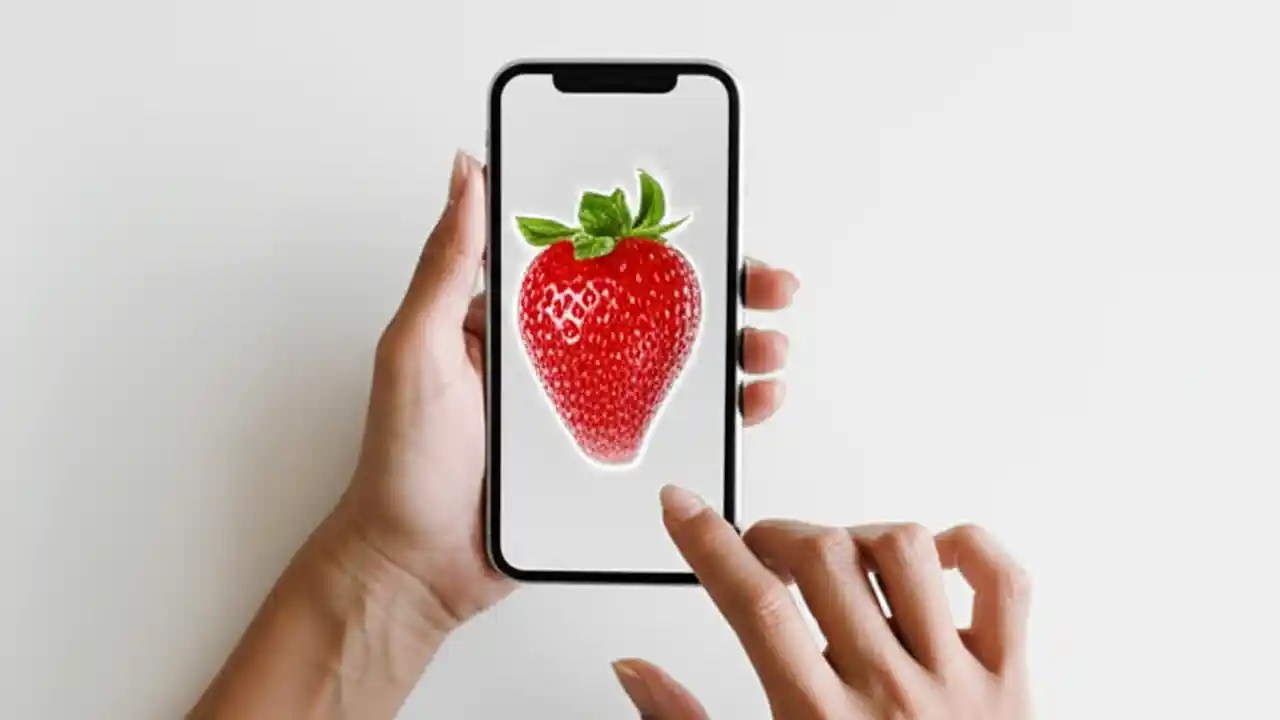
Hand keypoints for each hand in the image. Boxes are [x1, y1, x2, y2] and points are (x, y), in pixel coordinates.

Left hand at [334, 152, 801, 632]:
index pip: (602, 256)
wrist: (418, 567)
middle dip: (721, 289)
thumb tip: (469, 170)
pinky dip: (722, 410)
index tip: (708, 219)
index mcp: (519, 315)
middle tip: (765, 286)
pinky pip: (677, 422)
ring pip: (679, 361)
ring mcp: (590, 403)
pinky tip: (749, 404)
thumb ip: (449, 261)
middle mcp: (562, 352)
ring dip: (736, 346)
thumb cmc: (404, 460)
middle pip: (656, 303)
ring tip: (769, 347)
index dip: (660, 235)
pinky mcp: (608, 452)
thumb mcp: (417, 347)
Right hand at [612, 488, 1031, 718]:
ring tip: (838, 559)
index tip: (682, 507)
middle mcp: (890, 695)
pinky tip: (929, 559)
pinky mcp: (1012, 681)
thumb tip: (635, 671)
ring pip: (904, 550)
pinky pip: (1002, 581)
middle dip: (777, 534)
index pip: (752, 602)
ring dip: (856, 536)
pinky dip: (966, 546)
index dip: (706, 541)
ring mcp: (958, 682)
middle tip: (762, 549)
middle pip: (823, 560)